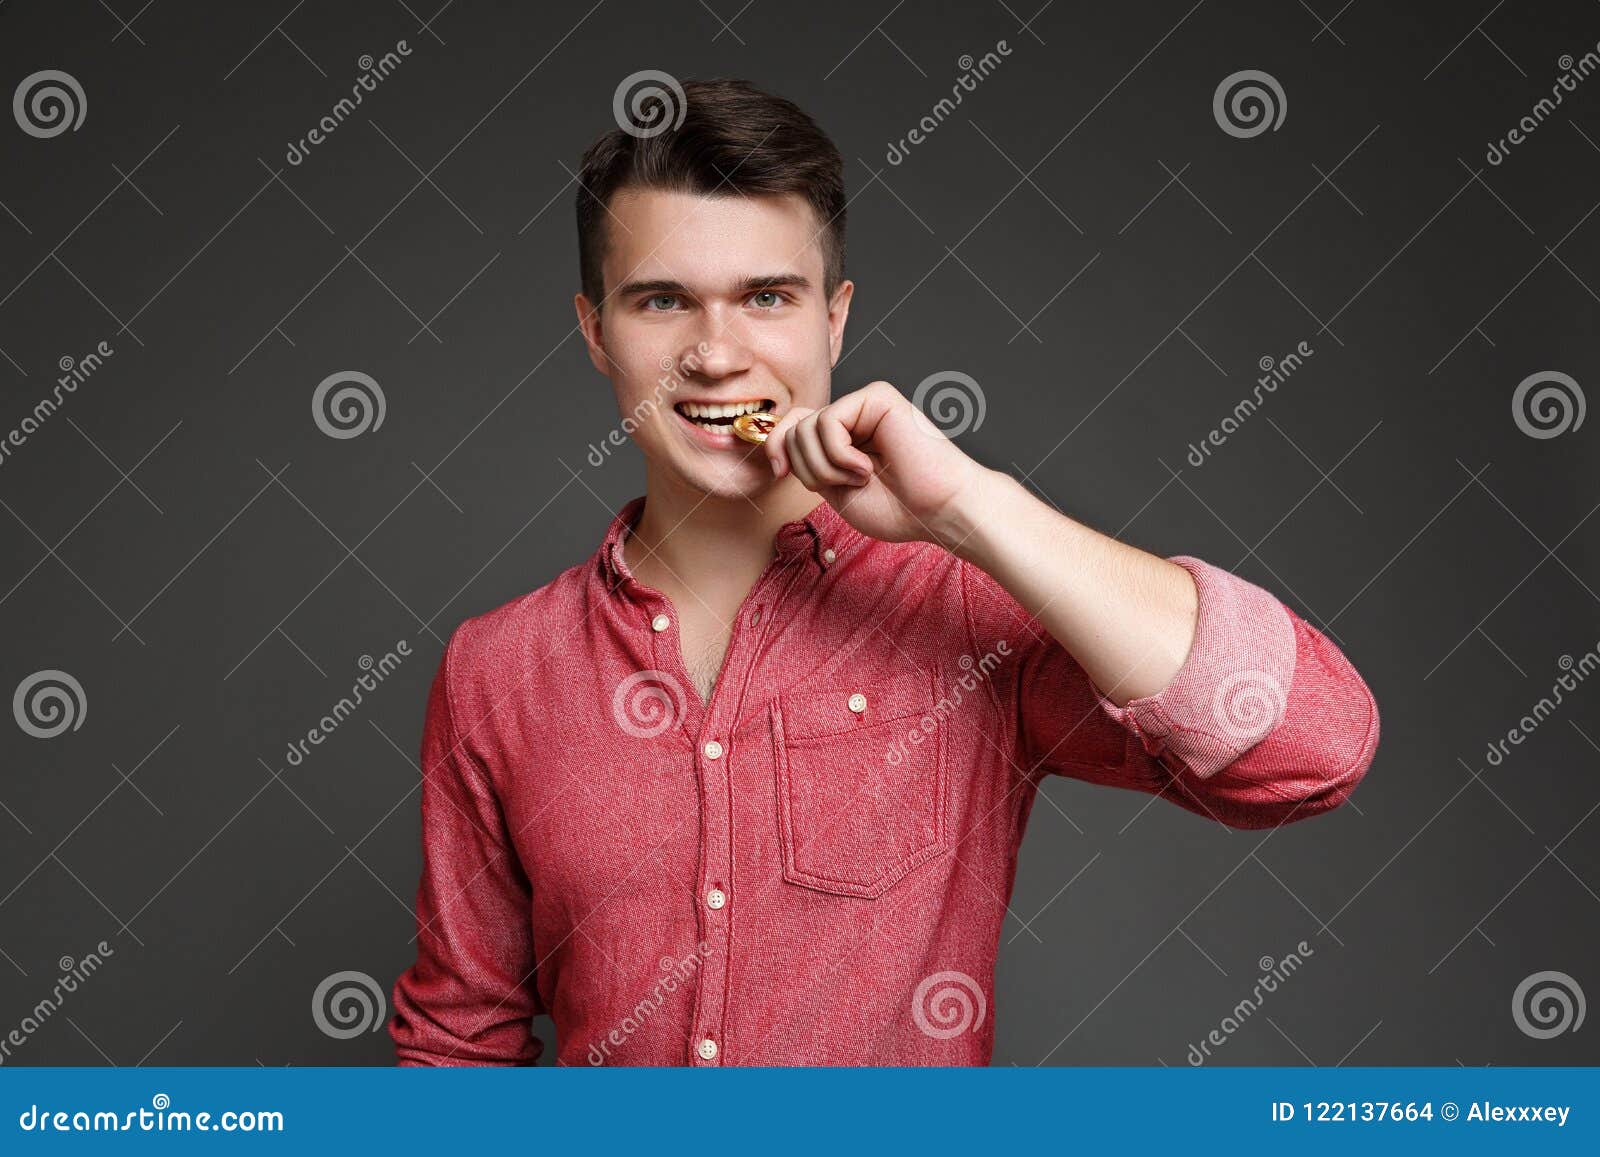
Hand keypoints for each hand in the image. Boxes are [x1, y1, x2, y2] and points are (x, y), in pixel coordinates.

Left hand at [764, 380, 991, 548]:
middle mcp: (851, 417)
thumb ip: (807, 464)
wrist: (939, 511)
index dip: (774, 447)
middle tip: (843, 485)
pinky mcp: (876, 397)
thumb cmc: (897, 508)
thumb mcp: (834, 490)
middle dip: (807, 468)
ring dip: (827, 467)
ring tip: (863, 478)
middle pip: (793, 428)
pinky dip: (839, 455)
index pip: (790, 427)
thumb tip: (775, 444)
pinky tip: (867, 468)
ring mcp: (863, 405)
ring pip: (806, 427)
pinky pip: (828, 422)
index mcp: (841, 438)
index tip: (780, 472)